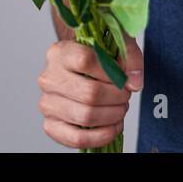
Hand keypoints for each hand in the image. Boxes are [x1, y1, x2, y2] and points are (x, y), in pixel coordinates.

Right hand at [38, 30, 142, 149]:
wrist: (77, 71)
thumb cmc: (95, 57)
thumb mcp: (115, 43)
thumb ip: (129, 56)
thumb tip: (134, 83)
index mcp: (60, 52)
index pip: (86, 61)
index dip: (111, 72)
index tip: (124, 77)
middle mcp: (49, 78)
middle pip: (90, 93)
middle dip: (117, 97)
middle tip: (125, 96)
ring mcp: (48, 103)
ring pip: (86, 116)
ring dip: (112, 116)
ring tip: (120, 109)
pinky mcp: (51, 125)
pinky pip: (77, 139)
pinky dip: (101, 136)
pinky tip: (112, 127)